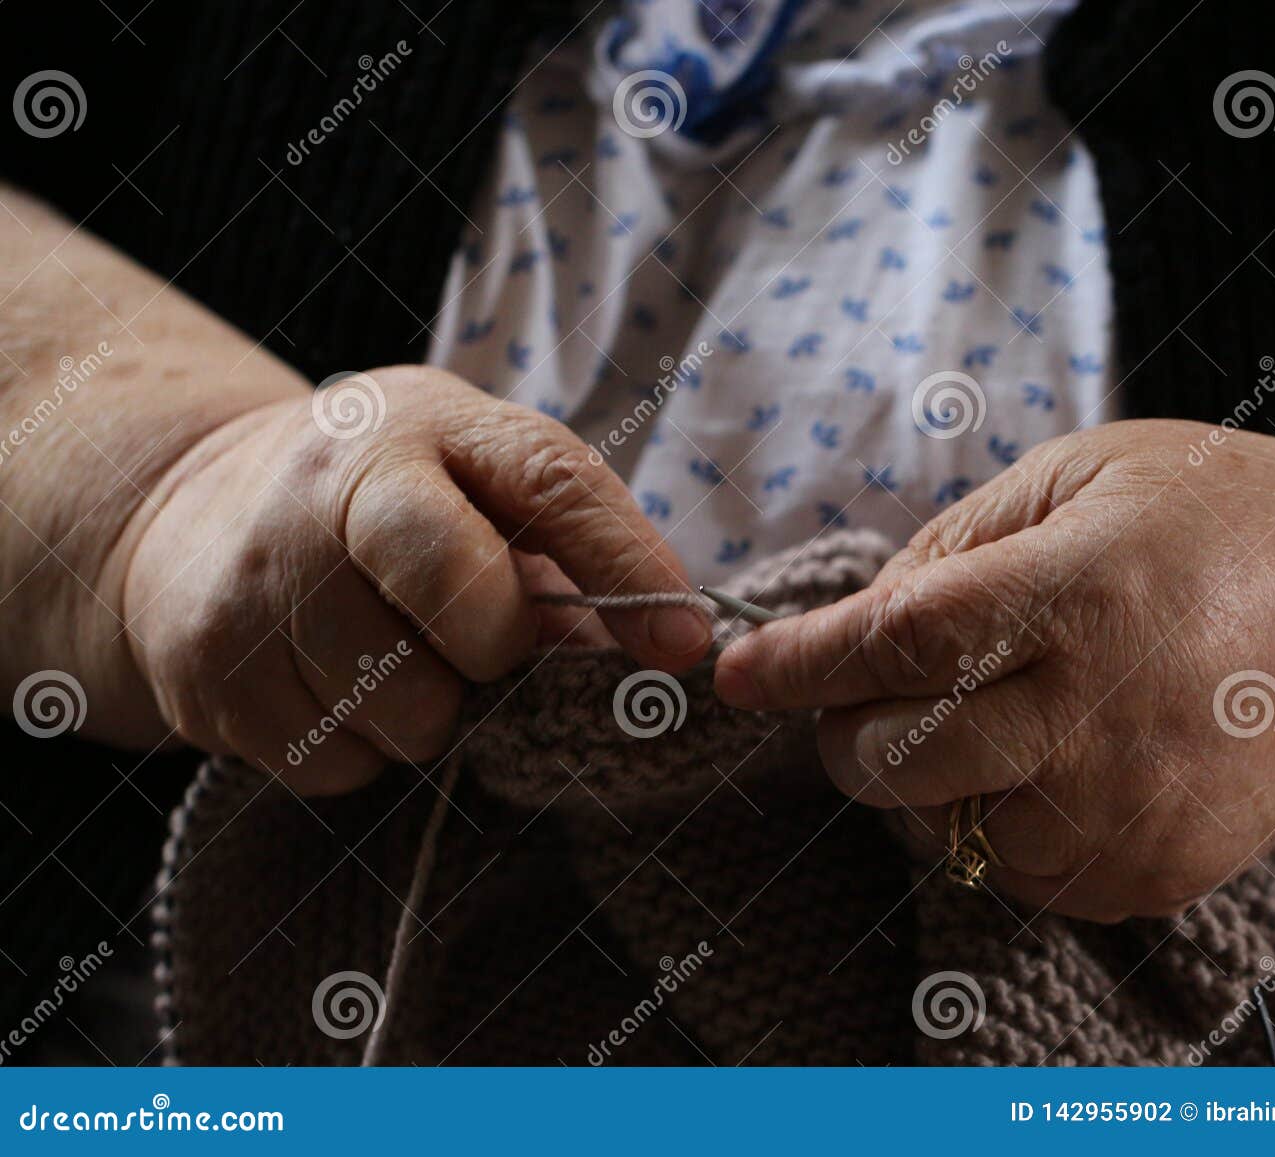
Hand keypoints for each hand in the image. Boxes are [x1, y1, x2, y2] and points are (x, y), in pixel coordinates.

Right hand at [119, 366, 709, 794]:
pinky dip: (363, 749)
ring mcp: (258, 585)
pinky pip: (341, 766)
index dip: (628, 568)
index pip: (550, 485)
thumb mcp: (470, 472)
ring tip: (399, 656)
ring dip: (432, 711)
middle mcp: (328, 489)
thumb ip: (567, 539)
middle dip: (501, 649)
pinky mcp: (209, 674)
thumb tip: (668, 646)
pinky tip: (337, 686)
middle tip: (477, 636)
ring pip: (411, 712)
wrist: (186, 515)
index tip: (685, 644)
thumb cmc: (380, 500)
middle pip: (474, 613)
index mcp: (422, 425)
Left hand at [714, 418, 1274, 920]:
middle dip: (849, 728)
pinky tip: (1060, 761)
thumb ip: (961, 544)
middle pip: (895, 758)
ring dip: (933, 778)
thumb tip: (857, 622)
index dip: (800, 664)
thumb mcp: (1088, 475)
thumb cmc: (1221, 527)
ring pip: (943, 827)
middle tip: (875, 689)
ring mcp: (1129, 809)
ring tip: (1007, 714)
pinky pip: (1014, 871)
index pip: (898, 643)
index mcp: (1083, 587)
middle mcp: (1102, 712)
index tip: (735, 674)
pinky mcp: (1150, 874)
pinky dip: (1003, 821)